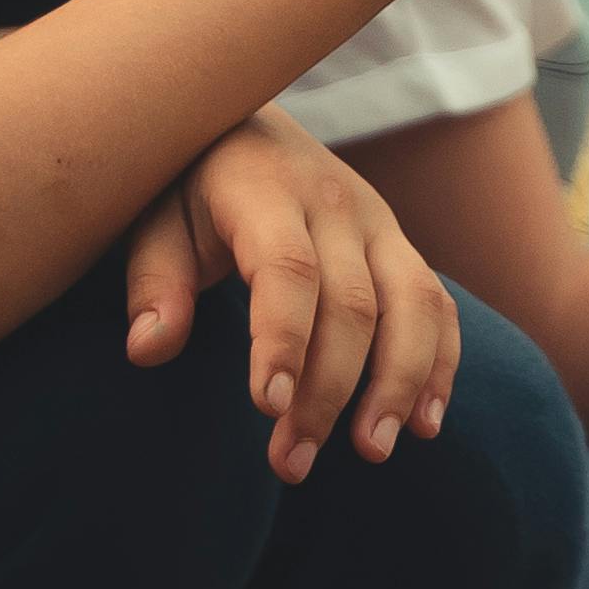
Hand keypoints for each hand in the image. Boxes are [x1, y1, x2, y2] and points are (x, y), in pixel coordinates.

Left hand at [118, 110, 466, 480]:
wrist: (244, 123)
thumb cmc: (189, 185)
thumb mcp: (154, 219)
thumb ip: (154, 281)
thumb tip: (148, 349)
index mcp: (266, 190)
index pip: (287, 269)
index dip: (283, 340)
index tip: (268, 408)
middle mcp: (335, 204)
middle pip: (352, 305)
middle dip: (328, 392)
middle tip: (291, 464)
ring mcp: (379, 225)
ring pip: (414, 306)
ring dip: (399, 385)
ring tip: (370, 452)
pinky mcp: (401, 248)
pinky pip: (439, 308)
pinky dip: (439, 367)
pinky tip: (423, 426)